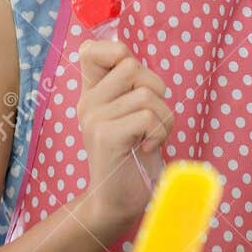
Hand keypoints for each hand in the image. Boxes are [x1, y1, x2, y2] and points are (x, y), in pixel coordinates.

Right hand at [75, 39, 173, 241]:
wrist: (119, 201)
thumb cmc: (133, 156)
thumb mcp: (131, 115)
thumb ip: (131, 89)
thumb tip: (138, 65)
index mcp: (92, 94)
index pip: (90, 50)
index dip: (116, 51)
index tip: (132, 81)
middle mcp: (87, 103)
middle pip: (132, 65)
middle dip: (156, 89)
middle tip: (151, 119)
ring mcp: (93, 118)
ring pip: (147, 93)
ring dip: (163, 117)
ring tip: (151, 137)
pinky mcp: (105, 136)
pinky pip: (148, 116)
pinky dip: (160, 132)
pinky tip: (147, 148)